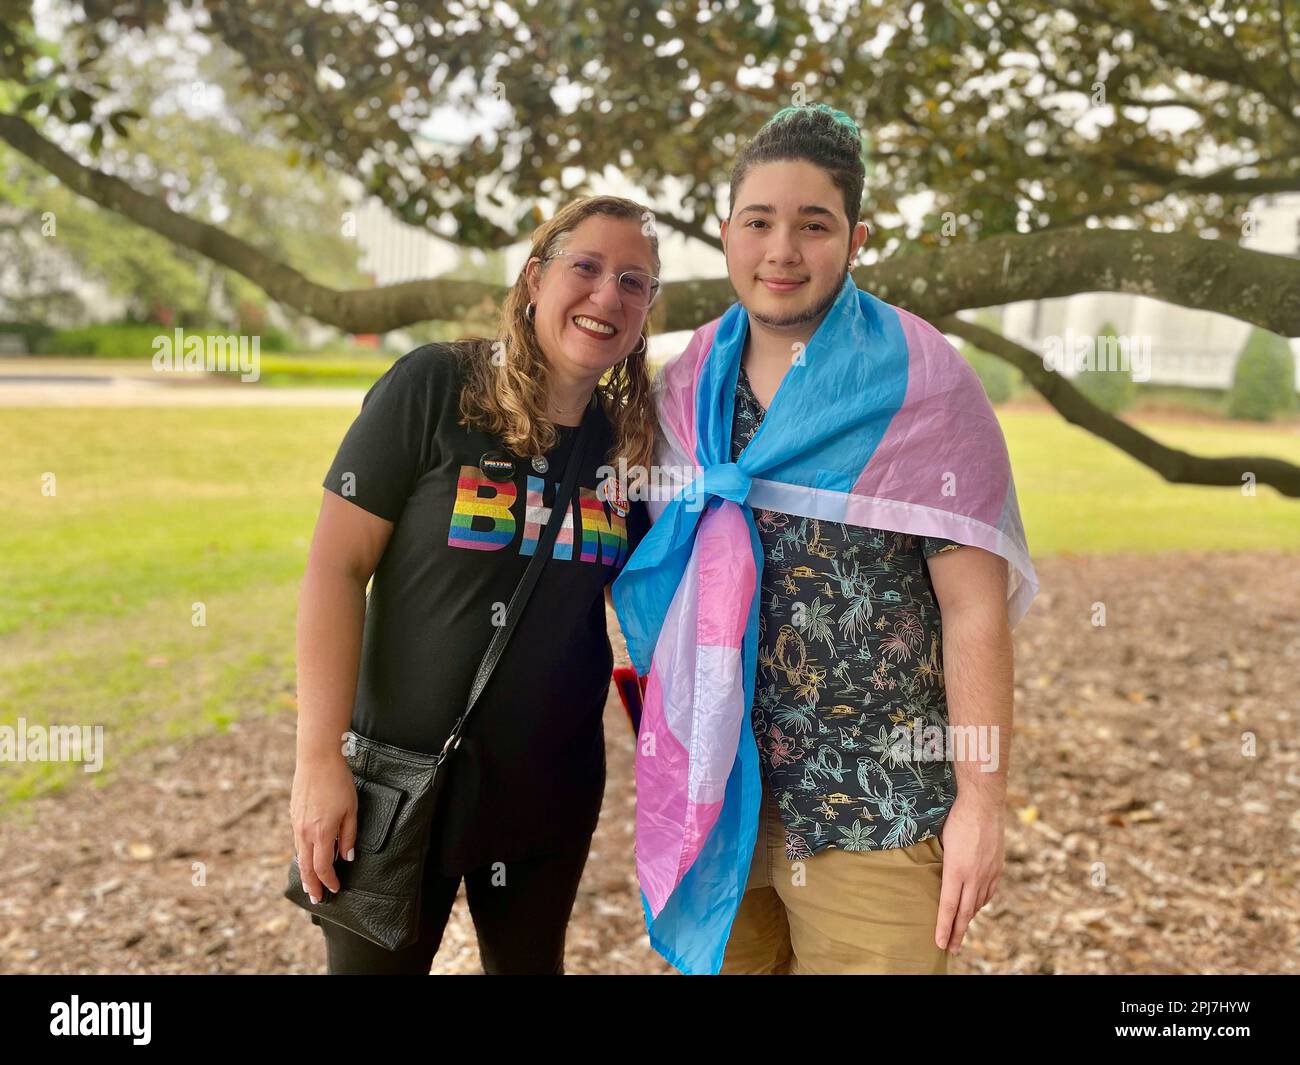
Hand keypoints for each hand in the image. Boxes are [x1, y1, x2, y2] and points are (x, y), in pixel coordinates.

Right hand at [289, 753, 357, 902]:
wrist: (317, 759)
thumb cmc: (338, 782)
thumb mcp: (351, 809)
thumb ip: (349, 835)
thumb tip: (347, 857)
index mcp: (322, 832)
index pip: (323, 867)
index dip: (329, 881)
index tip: (335, 889)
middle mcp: (305, 832)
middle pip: (306, 867)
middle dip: (311, 885)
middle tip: (316, 899)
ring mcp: (296, 824)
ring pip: (298, 855)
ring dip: (304, 873)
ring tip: (309, 884)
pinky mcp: (293, 816)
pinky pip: (296, 841)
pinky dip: (301, 855)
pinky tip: (305, 858)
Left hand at [935, 795, 1003, 953]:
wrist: (983, 803)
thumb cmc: (956, 818)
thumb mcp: (941, 841)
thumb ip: (941, 863)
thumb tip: (936, 877)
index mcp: (956, 870)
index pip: (948, 906)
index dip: (943, 926)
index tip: (939, 943)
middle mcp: (974, 876)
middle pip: (964, 912)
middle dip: (956, 933)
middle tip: (950, 949)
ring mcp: (988, 873)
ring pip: (977, 904)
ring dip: (968, 920)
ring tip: (960, 932)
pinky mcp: (997, 867)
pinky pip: (989, 892)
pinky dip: (981, 903)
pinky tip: (976, 908)